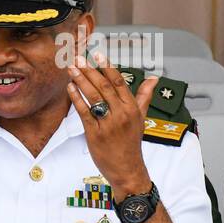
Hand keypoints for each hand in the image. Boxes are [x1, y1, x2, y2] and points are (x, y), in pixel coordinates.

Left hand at [66, 52, 152, 200]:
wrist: (127, 168)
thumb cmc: (131, 142)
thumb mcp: (141, 118)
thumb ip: (144, 96)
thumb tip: (154, 78)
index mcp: (133, 108)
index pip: (119, 82)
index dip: (107, 67)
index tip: (97, 54)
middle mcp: (122, 113)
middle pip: (104, 86)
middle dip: (90, 70)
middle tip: (79, 58)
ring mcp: (108, 123)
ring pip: (94, 97)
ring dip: (81, 80)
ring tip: (71, 68)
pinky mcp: (95, 134)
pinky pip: (84, 112)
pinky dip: (76, 99)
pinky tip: (70, 88)